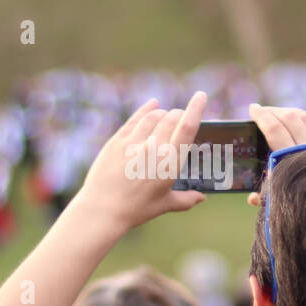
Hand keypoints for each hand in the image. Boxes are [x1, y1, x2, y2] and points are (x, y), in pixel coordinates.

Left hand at [73, 92, 207, 231]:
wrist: (103, 210)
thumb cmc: (136, 210)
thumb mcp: (164, 205)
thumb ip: (185, 199)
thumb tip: (202, 198)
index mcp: (170, 163)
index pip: (187, 127)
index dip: (196, 108)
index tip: (200, 95)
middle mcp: (154, 148)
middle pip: (171, 118)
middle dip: (179, 113)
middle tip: (181, 116)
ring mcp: (134, 142)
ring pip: (153, 116)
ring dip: (163, 113)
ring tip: (165, 117)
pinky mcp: (117, 141)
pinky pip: (134, 119)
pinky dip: (145, 110)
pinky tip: (152, 105)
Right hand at [245, 104, 305, 206]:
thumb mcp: (283, 205)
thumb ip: (266, 198)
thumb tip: (252, 198)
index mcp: (291, 159)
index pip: (273, 129)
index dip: (262, 116)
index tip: (253, 109)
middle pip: (290, 118)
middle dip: (274, 111)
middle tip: (264, 111)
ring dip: (293, 112)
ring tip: (283, 113)